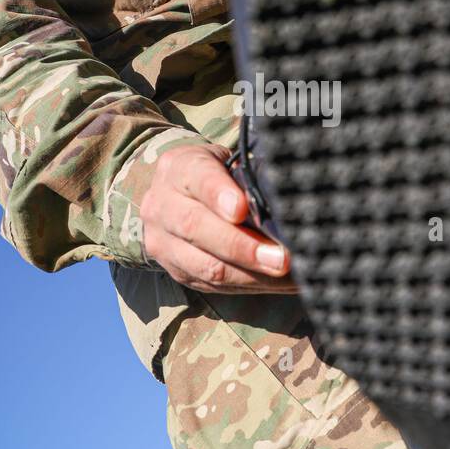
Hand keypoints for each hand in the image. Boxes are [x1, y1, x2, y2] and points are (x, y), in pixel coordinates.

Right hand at [139, 143, 297, 292]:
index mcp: (178, 167)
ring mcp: (162, 241)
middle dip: (243, 246)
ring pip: (205, 265)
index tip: (242, 209)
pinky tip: (278, 283)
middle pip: (197, 227)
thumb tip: (284, 204)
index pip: (198, 178)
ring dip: (250, 275)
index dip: (219, 195)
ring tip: (287, 276)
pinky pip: (212, 285)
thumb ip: (246, 179)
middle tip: (281, 257)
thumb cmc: (215, 175)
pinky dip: (249, 285)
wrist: (175, 196)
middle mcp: (162, 204)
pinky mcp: (175, 271)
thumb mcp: (226, 163)